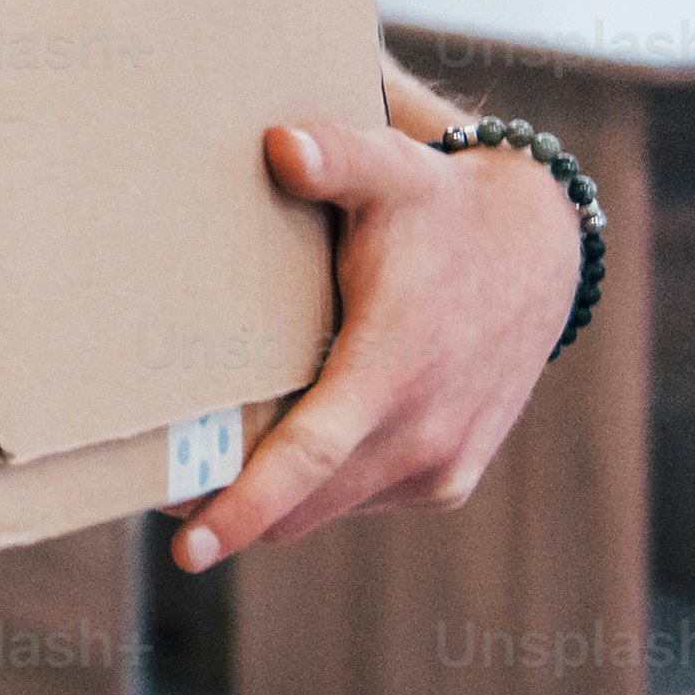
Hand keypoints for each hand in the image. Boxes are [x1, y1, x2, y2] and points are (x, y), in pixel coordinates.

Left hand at [168, 110, 581, 575]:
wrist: (539, 253)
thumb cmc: (443, 209)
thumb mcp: (393, 170)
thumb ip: (335, 158)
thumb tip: (278, 144)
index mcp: (396, 370)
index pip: (309, 457)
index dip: (244, 505)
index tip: (185, 550)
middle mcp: (422, 434)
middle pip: (301, 502)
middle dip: (228, 504)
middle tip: (154, 482)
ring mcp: (440, 466)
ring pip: (327, 509)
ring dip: (275, 500)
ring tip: (206, 466)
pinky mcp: (449, 480)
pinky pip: (362, 500)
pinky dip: (322, 489)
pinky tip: (290, 447)